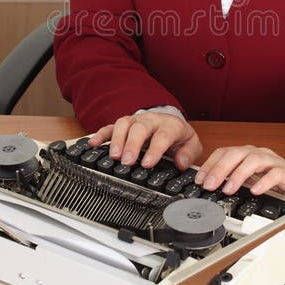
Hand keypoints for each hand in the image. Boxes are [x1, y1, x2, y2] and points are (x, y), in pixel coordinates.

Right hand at [86, 112, 202, 169]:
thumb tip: (181, 163)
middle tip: (128, 161)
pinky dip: (101, 134)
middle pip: (140, 128)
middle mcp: (151, 121)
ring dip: (117, 139)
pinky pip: (110, 127)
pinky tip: (93, 143)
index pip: (162, 135)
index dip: (155, 149)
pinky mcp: (124, 125)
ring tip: (114, 156)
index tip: (148, 163)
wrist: (169, 122)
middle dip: (132, 144)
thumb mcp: (191, 144)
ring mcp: (135, 121)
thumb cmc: (178, 136)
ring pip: (124, 124)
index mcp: (169, 125)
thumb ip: (189, 153)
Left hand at [194, 145, 284, 201]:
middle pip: (236, 153)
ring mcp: (274, 162)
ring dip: (238, 174)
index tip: (199, 180)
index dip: (210, 165)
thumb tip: (208, 187)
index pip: (225, 152)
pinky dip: (264, 181)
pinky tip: (255, 191)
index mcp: (247, 155)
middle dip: (220, 169)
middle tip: (209, 185)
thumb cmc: (273, 184)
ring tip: (228, 189)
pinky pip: (276, 174)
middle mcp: (259, 155)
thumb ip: (231, 181)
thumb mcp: (248, 182)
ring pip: (254, 160)